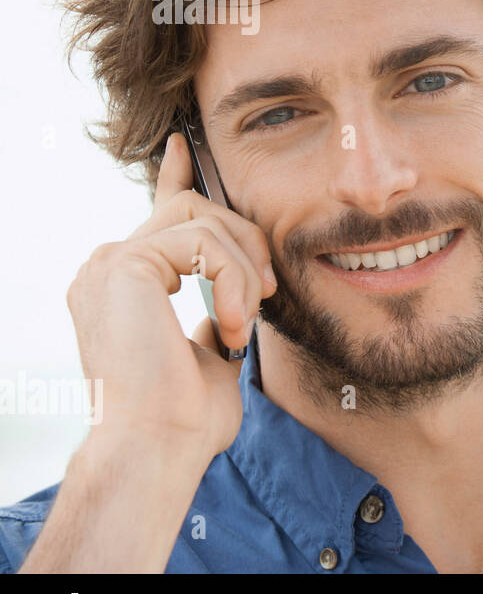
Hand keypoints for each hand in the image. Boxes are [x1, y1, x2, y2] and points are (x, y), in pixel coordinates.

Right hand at [65, 131, 276, 461]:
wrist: (158, 447)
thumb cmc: (185, 420)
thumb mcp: (208, 356)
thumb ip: (213, 317)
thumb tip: (233, 299)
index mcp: (123, 285)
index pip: (156, 216)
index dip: (175, 176)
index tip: (185, 146)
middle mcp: (108, 267)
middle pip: (192, 207)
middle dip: (243, 240)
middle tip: (263, 294)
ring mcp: (110, 263)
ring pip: (201, 217)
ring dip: (240, 267)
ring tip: (241, 322)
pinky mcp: (124, 263)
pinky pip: (202, 241)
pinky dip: (230, 280)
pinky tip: (228, 325)